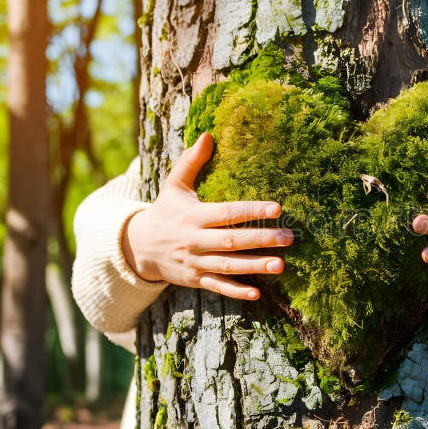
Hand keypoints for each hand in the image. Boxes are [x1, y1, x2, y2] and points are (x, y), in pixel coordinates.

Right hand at [121, 133, 293, 299]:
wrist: (137, 247)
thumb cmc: (164, 212)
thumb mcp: (174, 186)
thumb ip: (191, 162)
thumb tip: (207, 135)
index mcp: (194, 215)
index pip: (227, 212)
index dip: (252, 210)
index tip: (277, 208)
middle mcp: (195, 240)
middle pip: (231, 241)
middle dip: (261, 239)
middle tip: (289, 237)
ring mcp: (195, 262)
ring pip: (228, 266)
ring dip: (255, 266)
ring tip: (281, 264)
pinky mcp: (195, 280)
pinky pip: (217, 287)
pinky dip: (236, 292)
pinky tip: (257, 293)